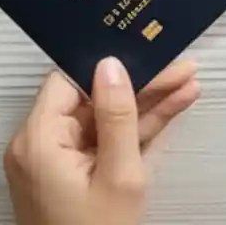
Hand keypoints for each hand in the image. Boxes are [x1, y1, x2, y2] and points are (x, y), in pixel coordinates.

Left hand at [4, 58, 201, 224]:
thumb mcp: (118, 175)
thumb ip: (118, 117)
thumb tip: (112, 66)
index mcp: (38, 141)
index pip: (69, 81)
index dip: (107, 65)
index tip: (142, 51)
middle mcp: (39, 146)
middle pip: (92, 99)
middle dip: (140, 83)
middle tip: (179, 68)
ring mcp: (56, 162)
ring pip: (105, 120)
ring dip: (146, 105)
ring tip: (187, 84)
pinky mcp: (73, 175)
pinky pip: (105, 142)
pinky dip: (136, 131)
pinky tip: (172, 110)